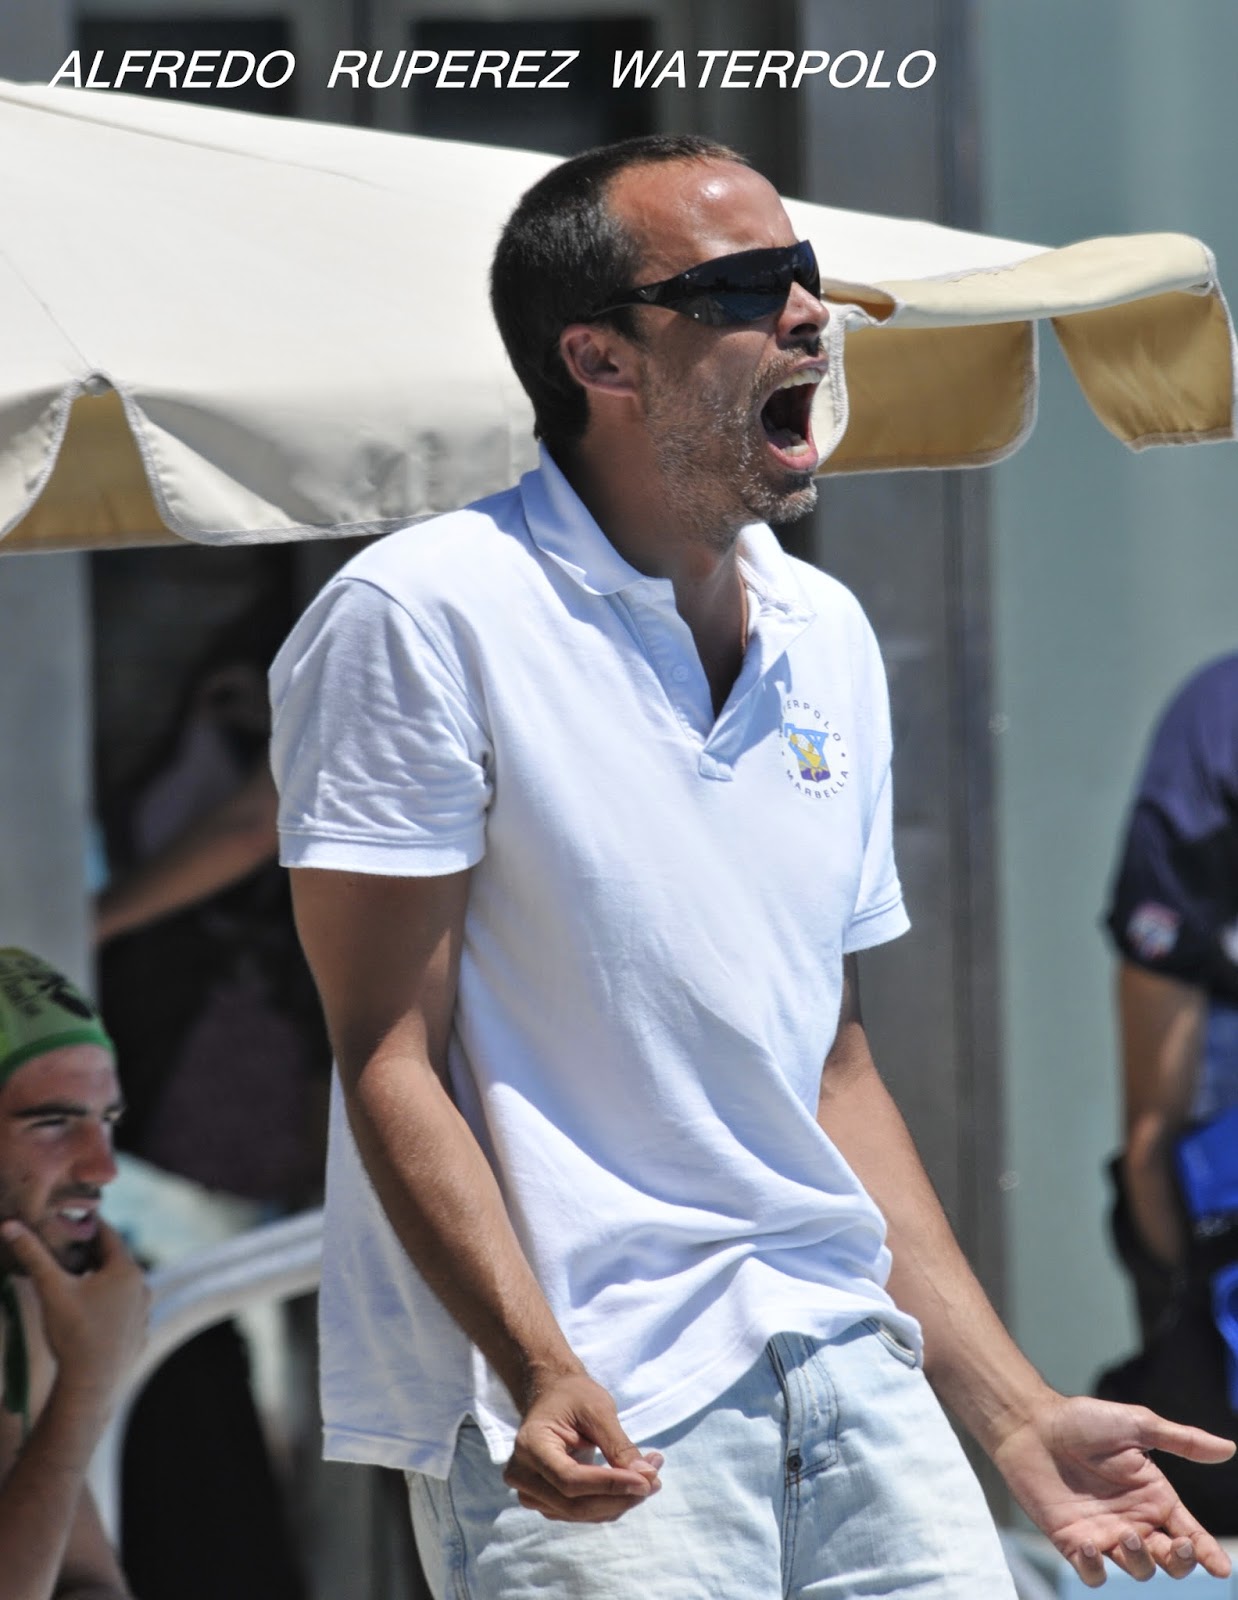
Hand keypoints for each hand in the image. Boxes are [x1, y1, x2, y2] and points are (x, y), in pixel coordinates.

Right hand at [0, 1218, 147, 1406]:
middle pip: (115, 1261)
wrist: (91, 1385)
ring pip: (121, 1286)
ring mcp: (143, 1312)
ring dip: (102, 1280)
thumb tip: (11, 1225)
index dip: (91, 1226)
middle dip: (93, 1253)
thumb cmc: (73, 1333)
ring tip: (79, 1278)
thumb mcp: (51, 1289)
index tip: (75, 1220)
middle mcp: (142, 1287)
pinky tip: (91, 1310)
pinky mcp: (139, 1334)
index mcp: (126, 1270)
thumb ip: (33, 1256)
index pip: (109, 1236)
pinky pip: (124, 1310)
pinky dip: (109, 1304)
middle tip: (71, 1247)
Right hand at [503, 1371, 662, 1522]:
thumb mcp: (597, 1409)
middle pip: (575, 1504)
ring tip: (651, 1476)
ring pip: (582, 1513)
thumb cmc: (573, 1396)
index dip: (609, 1484)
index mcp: (530, 1446)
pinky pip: (583, 1512)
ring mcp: (531, 1494)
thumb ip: (619, 1445)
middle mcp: (522, 1476)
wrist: (552, 1396)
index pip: (569, 1479)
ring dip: (620, 1501)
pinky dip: (611, 1502)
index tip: (646, 1479)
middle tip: (656, 1480)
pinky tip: (633, 1484)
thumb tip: (647, 1477)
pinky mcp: (547, 1503)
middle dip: (620, 1497)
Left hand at [993, 1391, 1235, 1586]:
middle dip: (1180, 1562)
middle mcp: (1134, 1519)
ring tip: (1129, 1537)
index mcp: (1153, 1495)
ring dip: (1140, 1561)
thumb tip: (1229, 1448)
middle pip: (1170, 1560)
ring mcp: (1104, 1533)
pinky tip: (1090, 1546)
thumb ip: (1181, 1441)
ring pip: (1138, 1569)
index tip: (1219, 1567)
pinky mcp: (1073, 1543)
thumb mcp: (1136, 1426)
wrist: (1031, 1424)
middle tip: (1176, 1547)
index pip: (1189, 1532)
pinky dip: (1096, 1569)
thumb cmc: (1083, 1421)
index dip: (1207, 1552)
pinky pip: (1092, 1573)